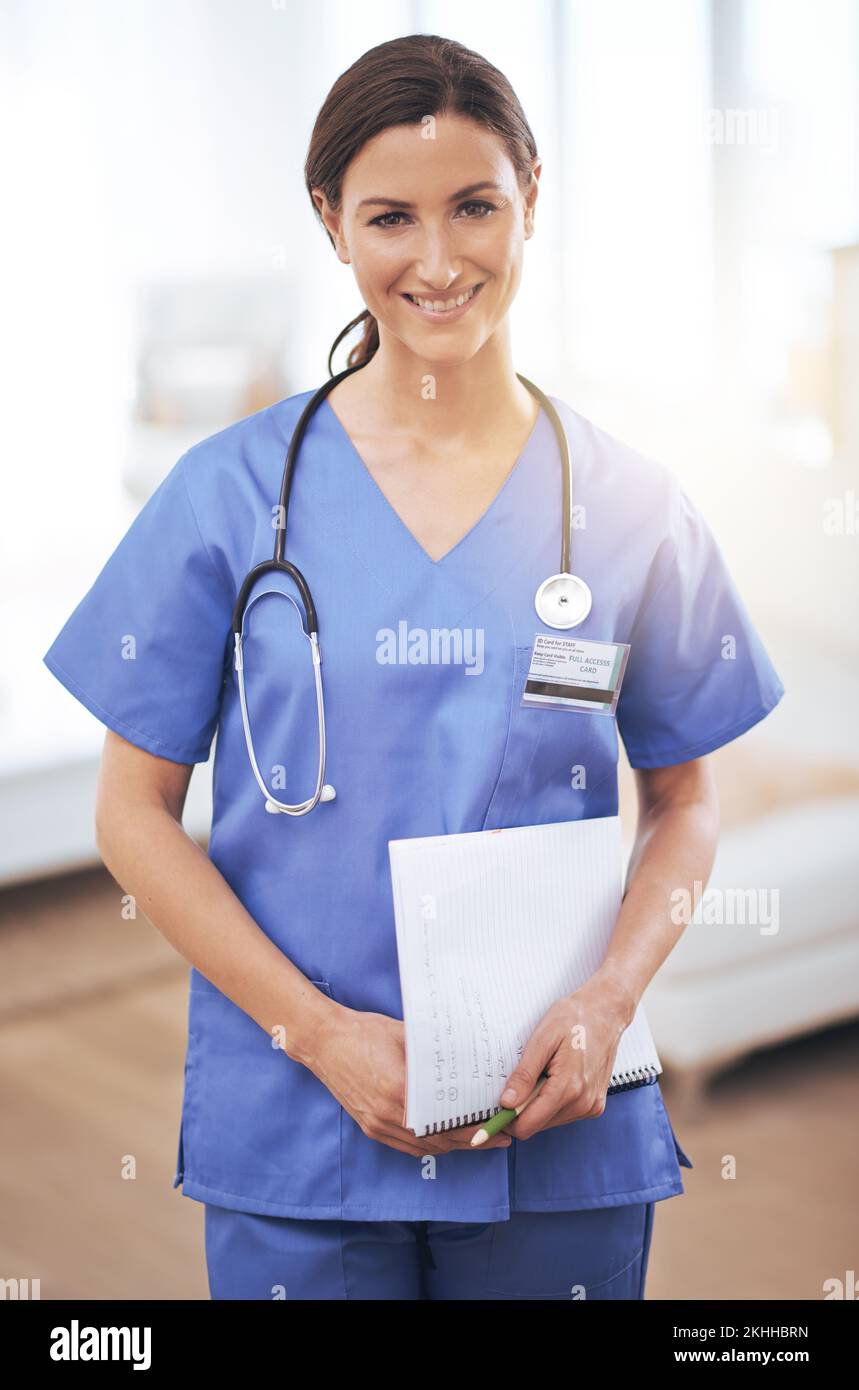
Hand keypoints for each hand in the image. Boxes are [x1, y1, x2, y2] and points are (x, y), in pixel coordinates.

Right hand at [309, 1004, 513, 1158]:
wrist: (323, 1040)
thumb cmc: (363, 1031)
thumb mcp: (406, 1035)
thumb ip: (435, 1053)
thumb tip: (468, 1060)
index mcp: (400, 1091)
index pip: (448, 1120)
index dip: (477, 1127)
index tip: (499, 1124)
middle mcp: (389, 1115)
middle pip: (441, 1140)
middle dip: (474, 1141)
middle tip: (500, 1136)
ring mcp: (377, 1124)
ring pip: (424, 1148)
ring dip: (453, 1146)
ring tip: (479, 1139)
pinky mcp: (369, 1126)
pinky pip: (405, 1146)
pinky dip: (429, 1145)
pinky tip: (445, 1139)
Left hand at [499, 970, 635, 1140]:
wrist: (606, 1012)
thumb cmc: (574, 1019)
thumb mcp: (542, 1039)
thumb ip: (524, 1075)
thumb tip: (506, 1103)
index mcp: (568, 1088)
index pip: (527, 1125)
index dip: (506, 1120)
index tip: (494, 1108)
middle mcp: (583, 1103)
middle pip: (537, 1125)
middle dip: (522, 1109)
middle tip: (519, 1080)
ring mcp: (591, 1106)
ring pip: (550, 1121)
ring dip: (538, 1104)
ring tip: (542, 1073)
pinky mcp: (595, 1104)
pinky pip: (564, 1114)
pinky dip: (552, 1101)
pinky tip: (555, 1077)